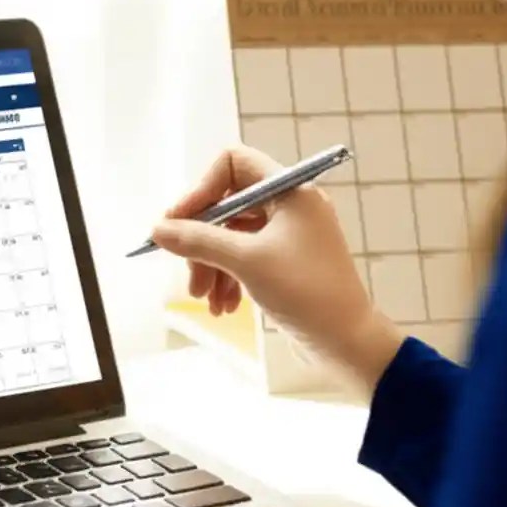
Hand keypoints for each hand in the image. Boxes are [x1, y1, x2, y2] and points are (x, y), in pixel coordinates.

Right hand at [151, 146, 403, 388]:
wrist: (347, 341)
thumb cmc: (306, 292)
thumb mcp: (245, 262)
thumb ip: (198, 241)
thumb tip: (158, 230)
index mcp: (289, 191)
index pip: (233, 164)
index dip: (201, 190)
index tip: (177, 223)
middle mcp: (290, 206)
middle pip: (227, 206)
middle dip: (202, 240)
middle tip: (185, 269)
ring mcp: (289, 236)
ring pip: (232, 237)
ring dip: (211, 266)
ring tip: (204, 299)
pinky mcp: (286, 263)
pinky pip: (245, 259)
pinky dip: (228, 279)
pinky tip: (224, 307)